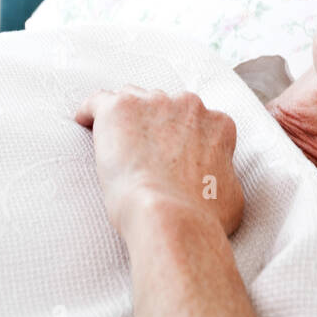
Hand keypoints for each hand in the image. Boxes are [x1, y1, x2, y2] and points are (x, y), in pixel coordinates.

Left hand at [75, 85, 243, 239]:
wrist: (169, 217)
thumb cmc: (201, 216)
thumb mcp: (232, 196)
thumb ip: (223, 175)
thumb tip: (218, 178)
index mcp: (217, 124)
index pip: (198, 120)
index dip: (183, 137)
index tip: (171, 153)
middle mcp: (189, 105)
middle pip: (166, 105)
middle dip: (155, 125)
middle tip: (144, 152)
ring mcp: (153, 103)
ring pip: (134, 99)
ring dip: (127, 118)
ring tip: (115, 141)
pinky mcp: (118, 108)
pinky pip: (98, 101)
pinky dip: (91, 112)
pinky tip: (84, 122)